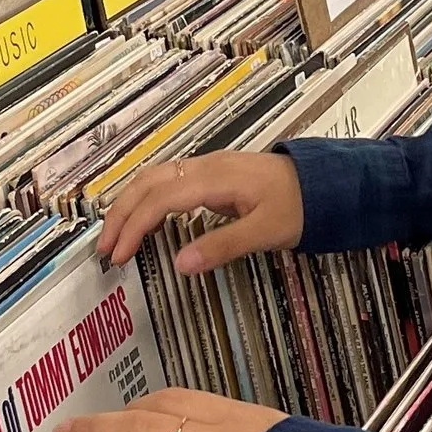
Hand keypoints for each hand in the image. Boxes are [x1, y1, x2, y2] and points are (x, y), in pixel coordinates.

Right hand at [94, 150, 302, 277]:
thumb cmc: (300, 205)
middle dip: (121, 214)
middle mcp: (205, 166)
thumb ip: (222, 246)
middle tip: (105, 249)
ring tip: (115, 235)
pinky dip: (147, 198)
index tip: (118, 255)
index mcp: (214, 178)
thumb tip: (180, 265)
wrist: (326, 181)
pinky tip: (145, 220)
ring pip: (154, 177)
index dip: (134, 226)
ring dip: (130, 204)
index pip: (159, 199)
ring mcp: (208, 166)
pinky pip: (168, 180)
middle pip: (147, 182)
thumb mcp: (266, 231)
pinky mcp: (213, 173)